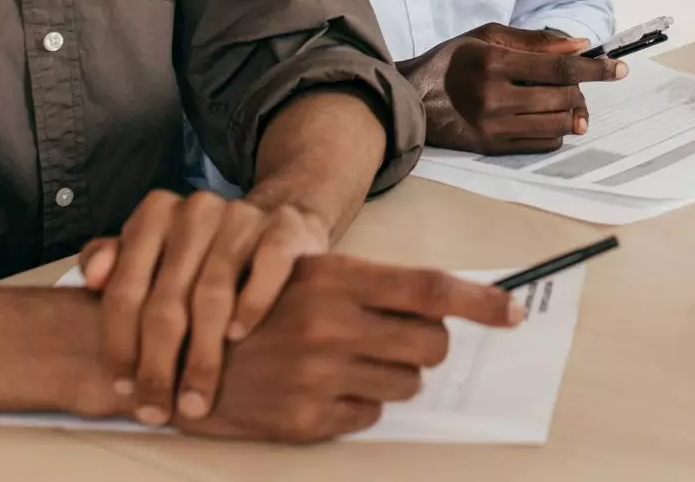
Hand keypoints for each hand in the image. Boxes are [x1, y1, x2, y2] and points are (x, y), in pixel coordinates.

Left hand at [77, 188, 330, 426]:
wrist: (278, 223)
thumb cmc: (205, 250)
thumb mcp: (153, 251)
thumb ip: (113, 262)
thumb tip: (91, 280)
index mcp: (155, 214)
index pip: (125, 289)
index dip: (120, 345)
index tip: (124, 388)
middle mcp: (196, 210)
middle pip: (166, 301)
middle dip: (158, 365)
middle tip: (158, 410)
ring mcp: (242, 217)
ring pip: (212, 295)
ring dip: (202, 357)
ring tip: (195, 399)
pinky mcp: (284, 228)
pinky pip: (266, 269)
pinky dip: (250, 306)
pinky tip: (238, 336)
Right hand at [189, 254, 524, 442]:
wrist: (183, 357)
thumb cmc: (254, 309)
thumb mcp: (307, 275)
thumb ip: (371, 287)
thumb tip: (443, 304)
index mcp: (336, 278)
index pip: (430, 288)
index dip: (479, 301)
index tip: (512, 311)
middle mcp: (332, 324)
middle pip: (430, 344)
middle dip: (427, 346)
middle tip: (402, 341)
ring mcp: (320, 375)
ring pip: (406, 385)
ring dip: (393, 377)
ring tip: (352, 363)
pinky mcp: (307, 419)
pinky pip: (369, 417)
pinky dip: (359, 405)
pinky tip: (326, 388)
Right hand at [400, 23, 626, 153]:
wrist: (413, 99)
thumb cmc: (451, 61)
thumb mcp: (486, 37)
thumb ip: (534, 41)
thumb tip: (578, 45)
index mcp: (495, 63)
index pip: (559, 68)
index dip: (595, 68)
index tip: (619, 69)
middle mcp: (496, 97)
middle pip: (564, 98)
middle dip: (579, 90)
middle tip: (574, 84)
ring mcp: (494, 127)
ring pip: (558, 125)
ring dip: (572, 113)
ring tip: (567, 104)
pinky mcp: (493, 148)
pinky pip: (543, 144)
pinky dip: (555, 131)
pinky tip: (546, 119)